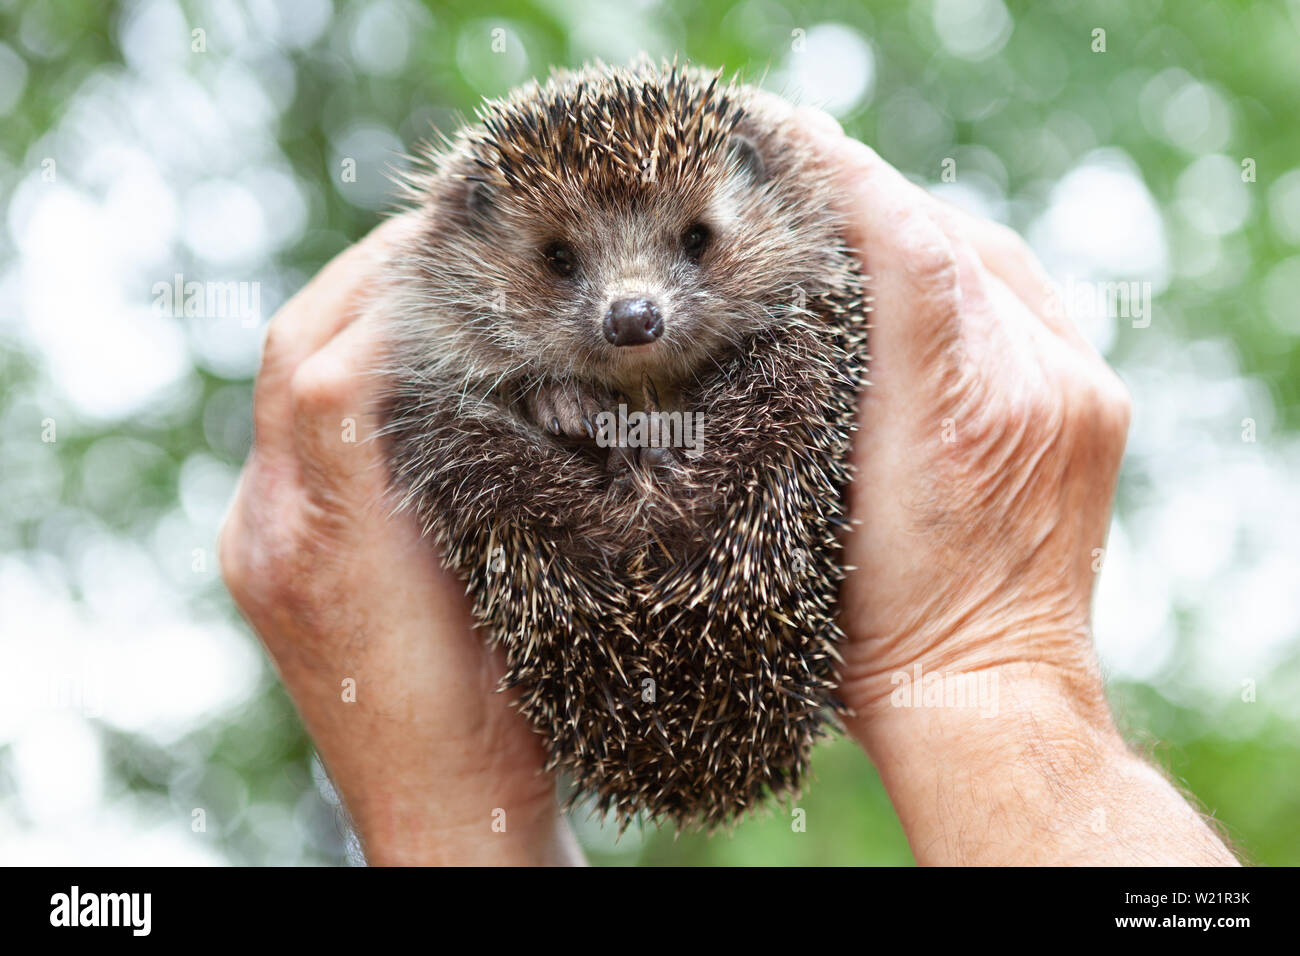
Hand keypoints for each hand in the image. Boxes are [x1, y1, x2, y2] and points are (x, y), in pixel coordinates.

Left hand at [219, 217, 582, 865]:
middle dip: (366, 276)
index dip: (393, 295)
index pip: (324, 374)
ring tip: (433, 270)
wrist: (444, 810)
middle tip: (450, 228)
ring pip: (287, 378)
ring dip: (353, 308)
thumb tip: (498, 369)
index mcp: (322, 545)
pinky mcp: (275, 551)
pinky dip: (348, 365)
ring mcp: (263, 539)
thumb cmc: (494, 724)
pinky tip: (408, 351)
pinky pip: (296, 425)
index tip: (466, 242)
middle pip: (292, 352)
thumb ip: (481, 477)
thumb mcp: (511, 587)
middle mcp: (270, 531)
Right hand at [794, 109, 1235, 864]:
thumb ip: (804, 400)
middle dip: (867, 196)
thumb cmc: (874, 634)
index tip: (774, 132)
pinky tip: (913, 276)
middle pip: (949, 236)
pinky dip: (962, 273)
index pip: (907, 244)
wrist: (983, 694)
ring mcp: (1076, 388)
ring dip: (913, 231)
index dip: (838, 174)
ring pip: (988, 258)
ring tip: (840, 220)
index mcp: (957, 412)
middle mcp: (1034, 385)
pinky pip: (1023, 300)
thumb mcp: (804, 512)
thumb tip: (771, 307)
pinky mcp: (1091, 400)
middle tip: (792, 176)